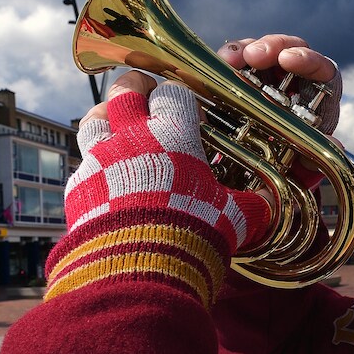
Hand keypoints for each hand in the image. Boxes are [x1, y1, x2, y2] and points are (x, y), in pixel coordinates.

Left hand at [68, 72, 271, 255]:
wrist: (140, 265)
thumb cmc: (193, 232)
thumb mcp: (234, 216)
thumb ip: (253, 204)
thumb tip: (274, 203)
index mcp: (173, 134)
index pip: (173, 91)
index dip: (180, 96)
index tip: (188, 111)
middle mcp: (131, 136)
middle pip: (125, 89)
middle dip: (136, 88)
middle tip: (146, 96)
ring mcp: (100, 158)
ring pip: (94, 117)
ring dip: (106, 117)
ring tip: (116, 126)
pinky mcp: (79, 186)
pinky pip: (82, 162)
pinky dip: (93, 163)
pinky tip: (105, 178)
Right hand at [217, 34, 341, 135]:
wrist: (279, 147)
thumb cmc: (302, 141)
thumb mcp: (312, 146)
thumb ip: (321, 145)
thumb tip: (336, 146)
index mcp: (320, 86)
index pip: (319, 65)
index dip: (306, 59)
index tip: (288, 59)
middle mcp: (297, 71)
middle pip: (290, 47)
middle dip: (272, 47)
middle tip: (254, 56)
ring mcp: (272, 68)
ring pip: (262, 48)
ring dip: (246, 49)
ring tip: (230, 59)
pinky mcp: (249, 71)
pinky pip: (240, 58)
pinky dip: (231, 58)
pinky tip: (221, 62)